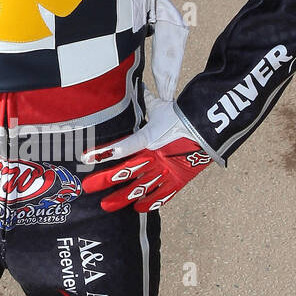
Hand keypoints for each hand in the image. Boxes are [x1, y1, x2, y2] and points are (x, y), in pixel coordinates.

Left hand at [82, 101, 212, 211]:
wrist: (210, 127)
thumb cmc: (184, 116)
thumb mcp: (161, 107)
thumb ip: (146, 101)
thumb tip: (137, 86)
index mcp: (149, 138)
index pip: (123, 147)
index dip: (104, 152)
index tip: (86, 157)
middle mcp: (155, 157)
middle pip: (126, 172)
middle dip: (105, 180)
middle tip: (88, 187)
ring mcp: (167, 170)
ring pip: (141, 188)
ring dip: (122, 198)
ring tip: (106, 205)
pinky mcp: (179, 179)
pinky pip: (162, 196)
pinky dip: (150, 203)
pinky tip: (137, 208)